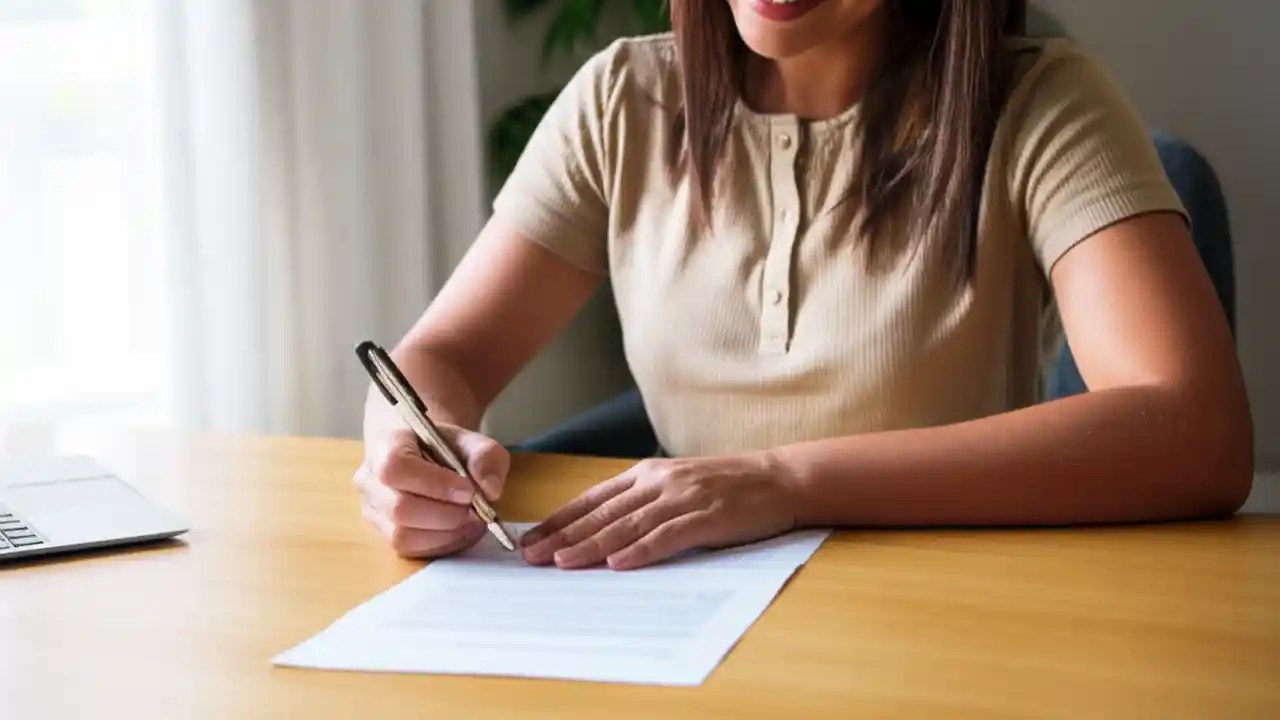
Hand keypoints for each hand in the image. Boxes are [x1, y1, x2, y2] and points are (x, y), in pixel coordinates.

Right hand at [354, 424, 508, 557]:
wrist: (420, 454)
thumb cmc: (442, 446)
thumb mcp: (470, 441)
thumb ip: (485, 456)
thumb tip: (490, 489)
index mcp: (386, 445)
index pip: (397, 468)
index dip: (434, 484)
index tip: (468, 491)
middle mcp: (370, 480)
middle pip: (400, 509)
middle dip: (446, 515)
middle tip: (477, 511)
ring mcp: (373, 510)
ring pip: (402, 535)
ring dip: (445, 534)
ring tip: (473, 522)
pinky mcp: (383, 533)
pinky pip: (410, 550)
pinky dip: (441, 545)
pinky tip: (461, 532)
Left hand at [520, 454, 799, 569]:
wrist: (779, 479)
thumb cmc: (727, 487)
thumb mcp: (678, 485)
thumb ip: (644, 502)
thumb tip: (604, 531)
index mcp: (647, 474)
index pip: (593, 499)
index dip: (560, 520)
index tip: (531, 538)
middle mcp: (659, 482)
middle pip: (602, 513)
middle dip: (563, 536)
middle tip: (531, 556)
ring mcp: (682, 498)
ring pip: (627, 525)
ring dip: (592, 546)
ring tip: (562, 563)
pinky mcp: (706, 517)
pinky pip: (667, 536)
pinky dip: (641, 551)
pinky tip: (618, 563)